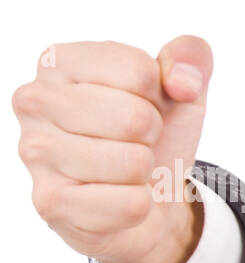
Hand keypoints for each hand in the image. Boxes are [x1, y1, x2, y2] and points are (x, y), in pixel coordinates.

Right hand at [12, 36, 214, 262]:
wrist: (149, 196)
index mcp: (60, 61)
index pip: (139, 71)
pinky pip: (131, 204)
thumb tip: (182, 83)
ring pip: (133, 163)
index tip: (144, 105)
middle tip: (135, 141)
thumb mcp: (181, 86)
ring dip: (144, 171)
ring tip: (124, 168)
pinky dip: (140, 205)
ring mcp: (35, 152)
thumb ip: (191, 56)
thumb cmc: (154, 133)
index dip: (160, 97)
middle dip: (152, 135)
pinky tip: (115, 196)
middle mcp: (34, 101)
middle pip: (135, 118)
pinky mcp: (50, 202)